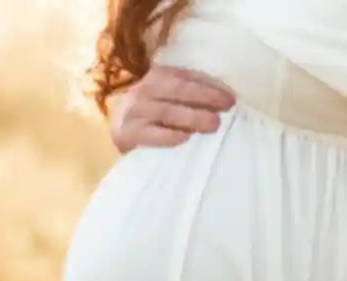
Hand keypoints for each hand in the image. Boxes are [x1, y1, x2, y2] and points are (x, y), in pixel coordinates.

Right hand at [110, 65, 235, 153]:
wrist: (115, 132)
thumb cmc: (150, 115)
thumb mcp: (165, 98)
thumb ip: (188, 95)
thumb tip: (223, 99)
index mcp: (157, 76)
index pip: (185, 77)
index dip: (209, 84)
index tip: (231, 96)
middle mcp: (144, 90)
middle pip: (178, 90)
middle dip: (205, 97)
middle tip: (227, 106)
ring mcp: (135, 111)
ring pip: (167, 112)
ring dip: (193, 117)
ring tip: (214, 123)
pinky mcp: (127, 133)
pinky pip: (151, 134)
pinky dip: (169, 136)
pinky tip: (186, 138)